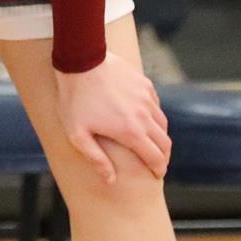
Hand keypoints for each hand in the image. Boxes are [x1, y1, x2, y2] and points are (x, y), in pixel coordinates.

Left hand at [54, 49, 170, 184]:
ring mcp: (146, 98)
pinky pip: (156, 104)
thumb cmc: (75, 99)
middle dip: (164, 156)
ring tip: (152, 143)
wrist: (81, 61)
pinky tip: (146, 118)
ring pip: (163, 123)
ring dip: (160, 136)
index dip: (159, 169)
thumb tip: (110, 180)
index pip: (155, 157)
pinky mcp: (144, 83)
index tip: (157, 174)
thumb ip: (96, 159)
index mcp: (131, 131)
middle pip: (165, 142)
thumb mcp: (78, 134)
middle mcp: (144, 115)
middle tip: (158, 163)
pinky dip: (155, 116)